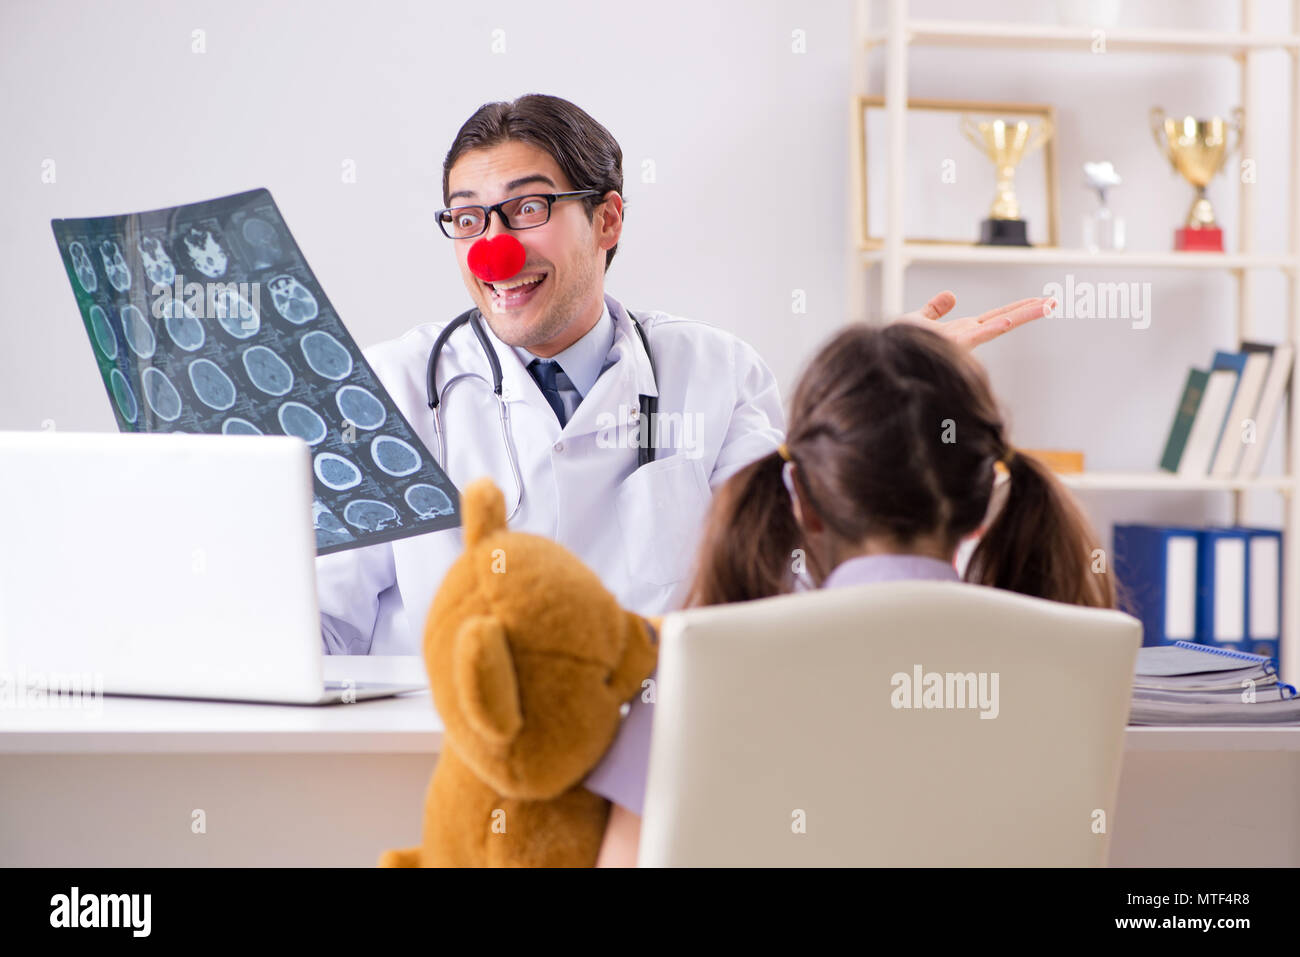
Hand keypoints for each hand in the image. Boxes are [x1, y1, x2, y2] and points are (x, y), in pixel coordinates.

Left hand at [898, 291, 1055, 349]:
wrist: (881, 357)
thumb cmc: (895, 346)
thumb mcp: (917, 321)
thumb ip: (934, 309)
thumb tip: (950, 295)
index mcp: (961, 331)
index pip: (996, 318)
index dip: (1017, 309)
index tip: (1039, 300)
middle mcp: (965, 337)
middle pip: (1004, 319)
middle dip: (1028, 311)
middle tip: (1054, 301)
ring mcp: (961, 342)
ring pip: (997, 325)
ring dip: (1022, 316)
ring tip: (1047, 305)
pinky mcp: (951, 345)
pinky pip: (976, 335)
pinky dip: (993, 328)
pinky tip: (1009, 321)